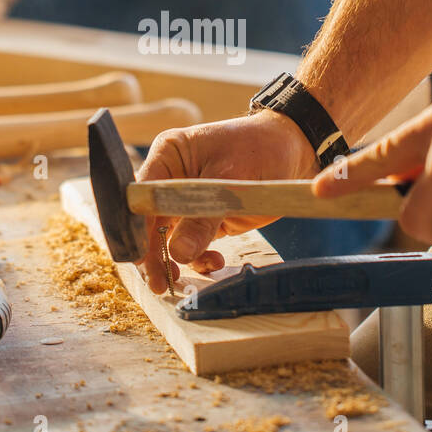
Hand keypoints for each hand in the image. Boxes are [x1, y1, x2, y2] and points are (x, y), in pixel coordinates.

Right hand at [133, 110, 314, 292]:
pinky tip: (214, 262)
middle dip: (152, 254)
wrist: (293, 150)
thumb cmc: (260, 149)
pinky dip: (198, 258)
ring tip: (184, 279)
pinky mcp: (203, 217)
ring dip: (174, 261)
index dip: (137, 230)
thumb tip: (178, 253)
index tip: (144, 259)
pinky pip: (191, 244)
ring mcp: (185, 200)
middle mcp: (169, 179)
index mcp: (168, 156)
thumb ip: (203, 218)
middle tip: (161, 283)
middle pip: (147, 222)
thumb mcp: (231, 181)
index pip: (140, 197)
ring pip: (166, 238)